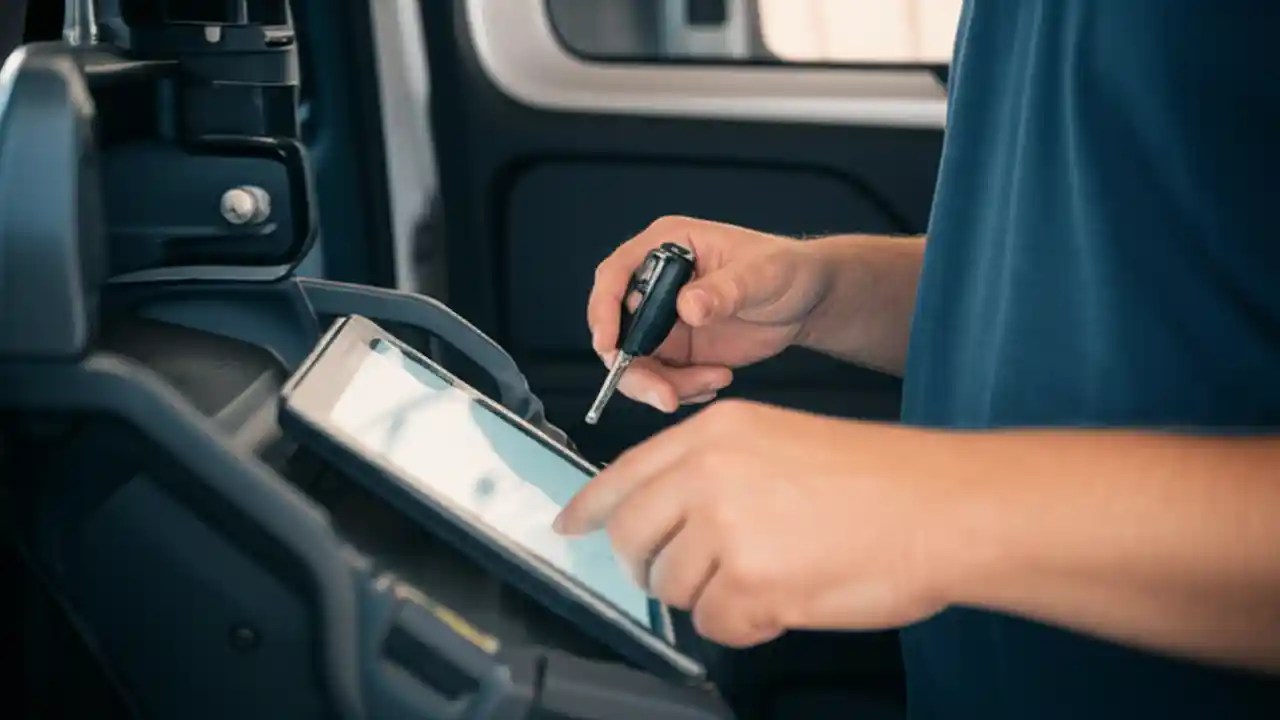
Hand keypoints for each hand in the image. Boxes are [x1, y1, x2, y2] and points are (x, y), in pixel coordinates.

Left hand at [554, 400, 950, 647]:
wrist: (943, 507)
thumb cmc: (880, 479)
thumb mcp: (780, 442)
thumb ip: (714, 472)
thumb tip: (666, 516)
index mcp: (715, 434)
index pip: (623, 473)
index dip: (589, 507)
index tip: (570, 526)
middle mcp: (709, 473)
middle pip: (632, 537)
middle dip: (650, 566)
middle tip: (685, 575)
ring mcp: (724, 528)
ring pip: (671, 587)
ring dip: (711, 595)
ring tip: (768, 576)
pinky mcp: (747, 582)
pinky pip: (713, 624)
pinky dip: (745, 624)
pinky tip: (784, 598)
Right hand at [587, 216, 830, 412]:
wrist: (807, 300)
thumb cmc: (786, 269)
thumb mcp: (762, 274)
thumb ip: (725, 289)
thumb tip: (688, 307)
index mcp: (666, 247)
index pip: (615, 275)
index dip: (602, 310)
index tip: (608, 346)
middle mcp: (655, 284)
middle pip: (617, 329)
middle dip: (634, 369)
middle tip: (667, 395)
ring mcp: (663, 320)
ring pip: (636, 363)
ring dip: (666, 384)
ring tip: (714, 381)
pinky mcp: (677, 349)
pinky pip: (661, 379)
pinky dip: (683, 390)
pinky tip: (717, 380)